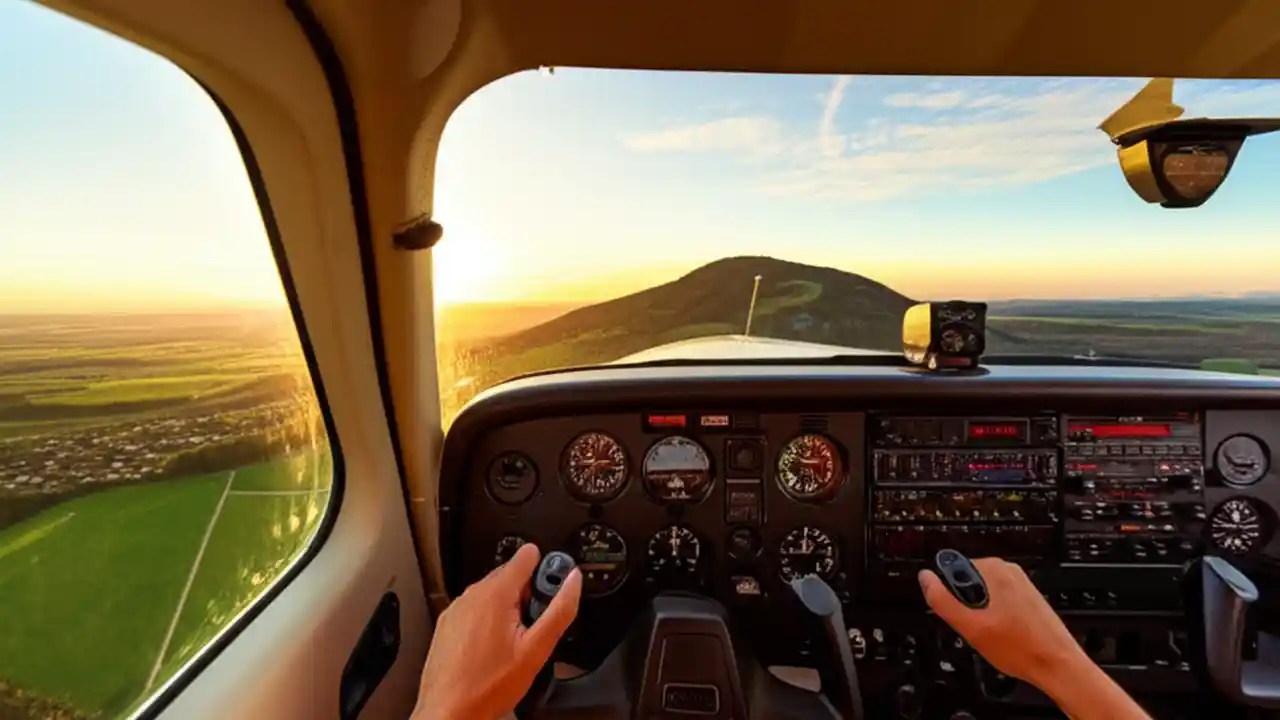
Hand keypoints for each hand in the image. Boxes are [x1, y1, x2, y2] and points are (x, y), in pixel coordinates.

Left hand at [413, 544, 581, 719]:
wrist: (449, 713)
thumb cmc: (488, 686)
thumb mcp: (537, 649)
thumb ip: (559, 610)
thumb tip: (573, 581)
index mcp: (495, 594)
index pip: (524, 556)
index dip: (543, 565)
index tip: (553, 581)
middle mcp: (471, 596)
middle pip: (508, 576)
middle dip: (526, 594)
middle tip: (533, 625)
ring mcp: (456, 610)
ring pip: (490, 595)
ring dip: (506, 609)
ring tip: (513, 643)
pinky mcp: (447, 625)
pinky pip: (474, 611)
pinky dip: (487, 622)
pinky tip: (492, 650)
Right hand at [920, 559, 1149, 718]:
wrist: (1058, 665)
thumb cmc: (1022, 648)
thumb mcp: (970, 627)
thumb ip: (942, 600)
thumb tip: (925, 578)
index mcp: (994, 569)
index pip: (951, 571)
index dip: (951, 598)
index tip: (964, 616)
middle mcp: (1008, 571)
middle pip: (967, 584)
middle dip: (967, 607)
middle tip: (979, 629)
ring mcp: (1019, 584)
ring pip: (982, 596)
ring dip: (982, 615)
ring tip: (995, 634)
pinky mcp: (1025, 597)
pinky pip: (997, 603)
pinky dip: (996, 619)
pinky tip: (1005, 636)